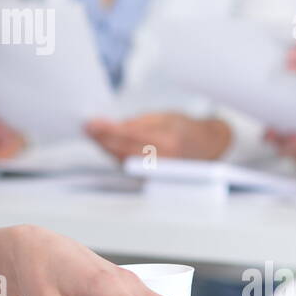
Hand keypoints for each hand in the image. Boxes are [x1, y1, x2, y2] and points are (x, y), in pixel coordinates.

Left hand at [84, 112, 231, 160]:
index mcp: (168, 141)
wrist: (208, 147)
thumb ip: (141, 122)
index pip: (130, 136)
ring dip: (105, 148)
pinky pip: (129, 166)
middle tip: (87, 128)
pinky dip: (115, 155)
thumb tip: (116, 126)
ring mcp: (158, 172)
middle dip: (103, 139)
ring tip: (92, 133)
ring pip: (124, 160)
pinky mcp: (153, 177)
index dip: (108, 130)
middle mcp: (163, 160)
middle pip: (123, 151)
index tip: (92, 123)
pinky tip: (105, 144)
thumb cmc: (186, 128)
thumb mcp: (167, 117)